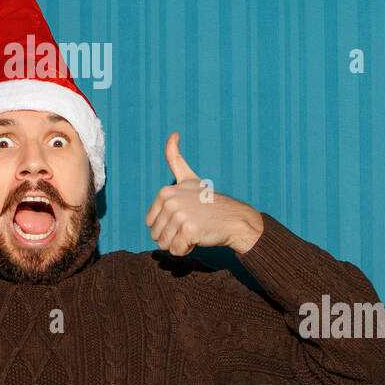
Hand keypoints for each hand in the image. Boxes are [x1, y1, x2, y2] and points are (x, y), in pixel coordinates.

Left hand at [145, 132, 263, 255]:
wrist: (234, 218)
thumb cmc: (209, 202)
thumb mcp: (189, 178)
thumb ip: (175, 158)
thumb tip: (172, 134)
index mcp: (165, 191)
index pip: (151, 222)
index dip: (166, 225)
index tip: (184, 216)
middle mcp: (170, 202)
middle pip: (156, 234)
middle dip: (172, 236)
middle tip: (190, 225)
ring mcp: (179, 216)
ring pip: (164, 244)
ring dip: (178, 244)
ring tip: (194, 231)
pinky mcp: (188, 231)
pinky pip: (176, 251)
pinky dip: (186, 250)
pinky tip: (198, 238)